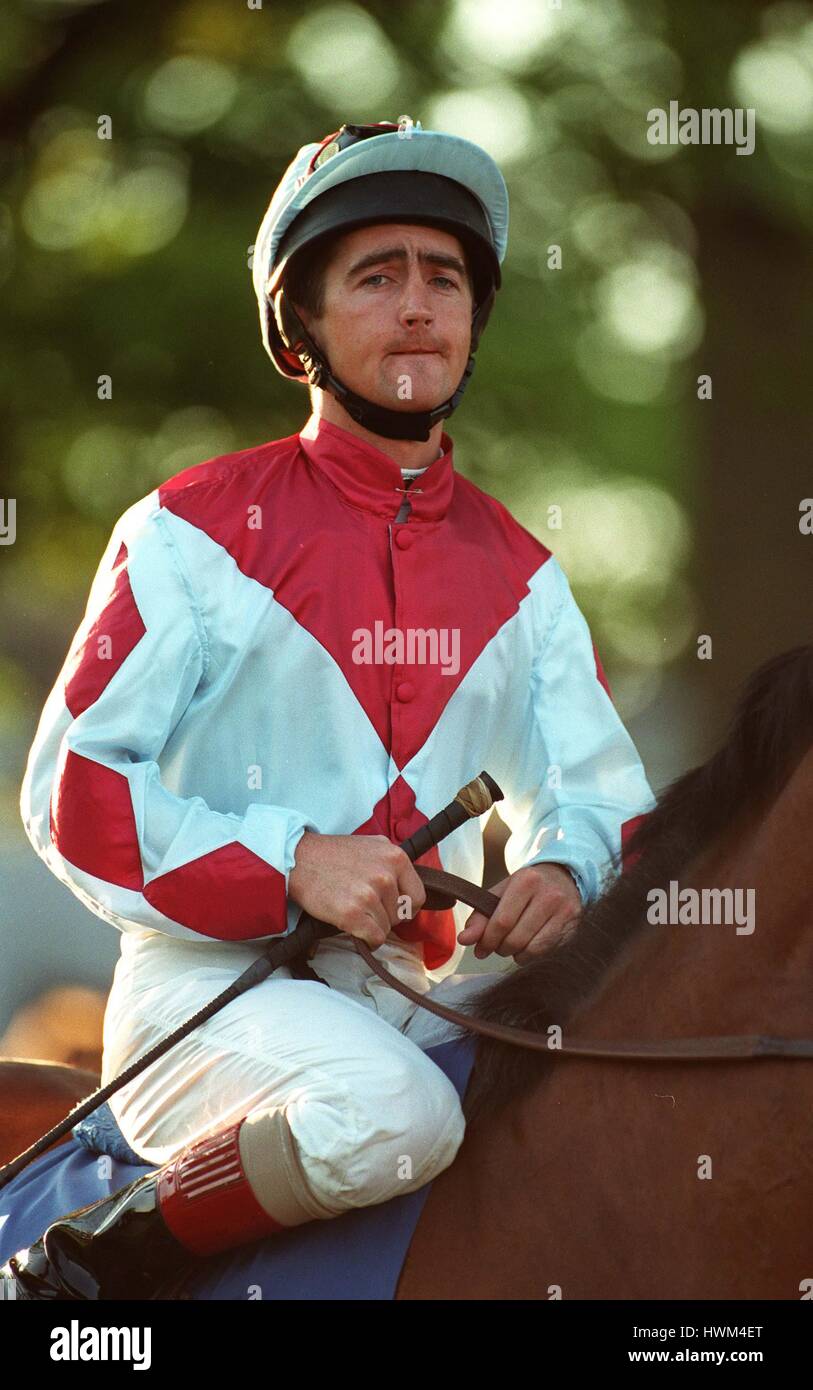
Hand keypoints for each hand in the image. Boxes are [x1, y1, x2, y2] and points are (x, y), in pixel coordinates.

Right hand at [287, 832, 426, 948]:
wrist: (298, 859)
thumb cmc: (332, 854)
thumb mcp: (372, 846)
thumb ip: (392, 863)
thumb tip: (408, 888)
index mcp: (396, 857)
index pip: (418, 896)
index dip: (405, 907)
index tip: (393, 909)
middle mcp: (386, 875)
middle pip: (401, 915)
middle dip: (386, 916)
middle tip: (365, 907)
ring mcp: (369, 894)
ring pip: (387, 928)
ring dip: (372, 926)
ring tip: (354, 911)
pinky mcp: (352, 913)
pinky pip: (374, 938)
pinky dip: (367, 940)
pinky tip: (355, 929)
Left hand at [456, 862, 581, 965]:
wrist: (566, 876)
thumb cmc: (529, 886)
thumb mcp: (502, 892)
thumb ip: (481, 915)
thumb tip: (465, 940)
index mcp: (526, 881)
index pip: (502, 921)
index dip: (487, 940)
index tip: (480, 949)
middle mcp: (548, 895)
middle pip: (516, 938)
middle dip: (500, 948)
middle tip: (497, 946)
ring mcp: (564, 912)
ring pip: (531, 949)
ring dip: (515, 954)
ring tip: (512, 946)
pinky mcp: (573, 926)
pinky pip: (546, 951)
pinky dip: (530, 956)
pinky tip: (527, 947)